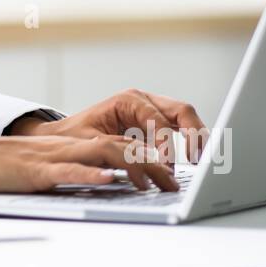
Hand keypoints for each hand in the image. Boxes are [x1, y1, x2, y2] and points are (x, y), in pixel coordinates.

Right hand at [0, 133, 180, 193]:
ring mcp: (53, 157)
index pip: (121, 145)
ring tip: (153, 182)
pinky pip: (67, 170)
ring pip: (102, 152)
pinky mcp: (36, 171)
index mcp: (73, 146)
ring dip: (132, 166)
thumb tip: (105, 181)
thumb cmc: (4, 166)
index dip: (149, 157)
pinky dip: (89, 174)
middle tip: (174, 183)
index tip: (171, 176)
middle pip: (121, 146)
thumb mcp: (47, 167)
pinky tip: (107, 179)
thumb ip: (74, 170)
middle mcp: (68, 146)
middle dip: (152, 164)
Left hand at [23, 88, 208, 166]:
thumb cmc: (74, 138)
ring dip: (196, 139)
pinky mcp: (156, 126)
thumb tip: (150, 162)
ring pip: (186, 119)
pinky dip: (188, 145)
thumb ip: (122, 149)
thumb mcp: (95, 142)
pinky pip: (179, 131)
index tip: (168, 166)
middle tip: (197, 161)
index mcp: (128, 100)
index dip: (167, 144)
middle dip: (194, 134)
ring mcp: (152, 111)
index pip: (158, 120)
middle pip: (182, 110)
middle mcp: (144, 101)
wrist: (63, 138)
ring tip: (202, 163)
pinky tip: (191, 164)